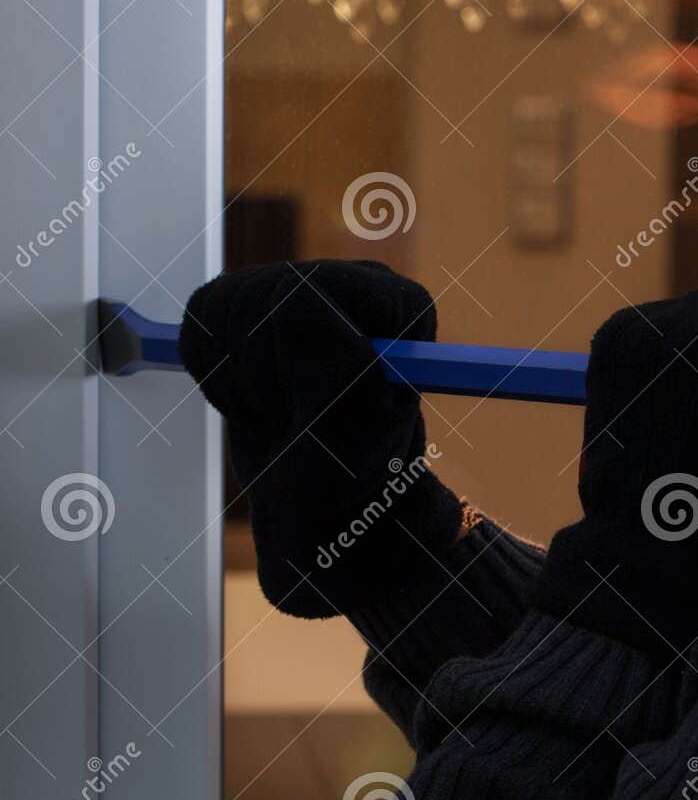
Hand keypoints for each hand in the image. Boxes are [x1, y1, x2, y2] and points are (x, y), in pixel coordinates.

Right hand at [179, 260, 462, 615]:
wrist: (321, 510)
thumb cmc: (343, 477)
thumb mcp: (346, 423)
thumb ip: (326, 352)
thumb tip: (291, 297)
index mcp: (394, 306)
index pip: (304, 293)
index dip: (290, 353)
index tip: (311, 402)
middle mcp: (351, 288)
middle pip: (258, 294)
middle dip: (260, 373)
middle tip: (294, 420)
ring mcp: (300, 294)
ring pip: (224, 308)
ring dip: (238, 381)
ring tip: (281, 415)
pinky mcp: (255, 314)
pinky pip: (201, 323)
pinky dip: (215, 375)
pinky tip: (257, 402)